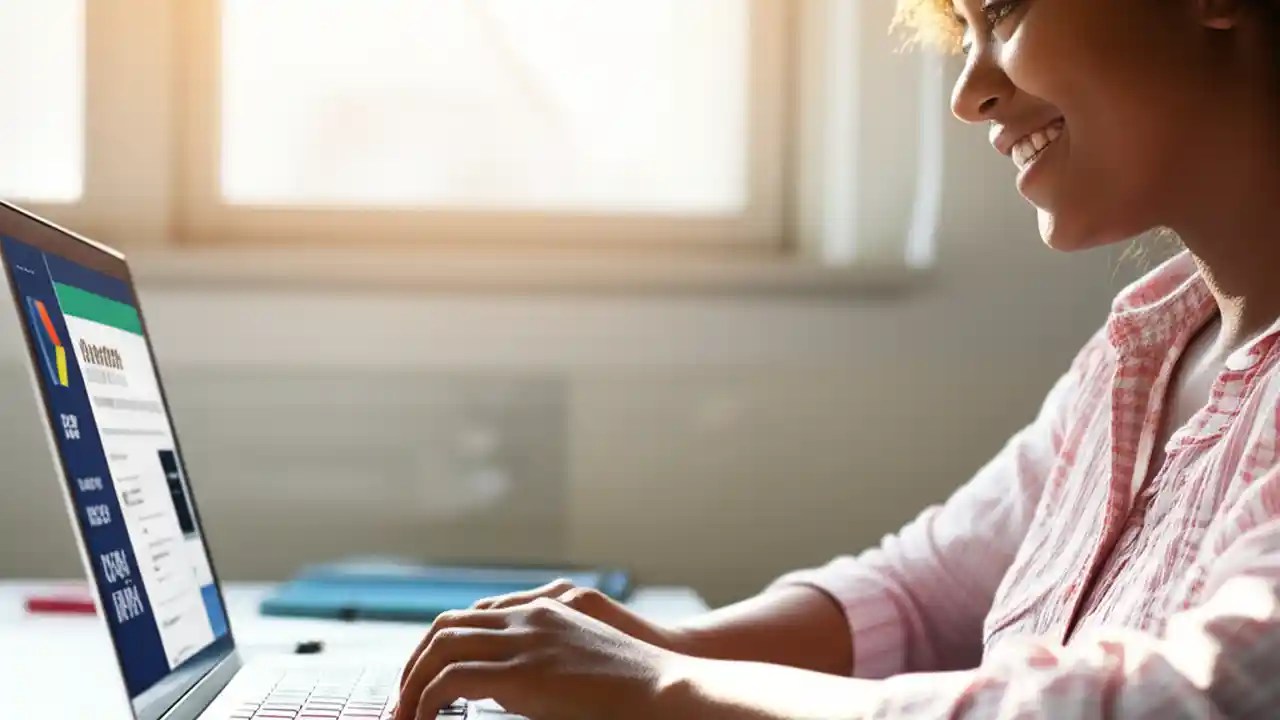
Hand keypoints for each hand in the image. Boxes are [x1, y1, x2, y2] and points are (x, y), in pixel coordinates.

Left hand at [394, 598, 678, 719]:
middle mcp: (529, 616)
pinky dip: (428, 700)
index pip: (473, 616)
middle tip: (403, 698)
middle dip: (416, 662)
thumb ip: (548, 660)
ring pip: (440, 647)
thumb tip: (513, 689)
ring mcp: (524, 641)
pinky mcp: (521, 674)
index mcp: (545, 610)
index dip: (442, 645)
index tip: (426, 676)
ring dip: (413, 682)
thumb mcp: (585, 657)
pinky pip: (452, 680)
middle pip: (447, 626)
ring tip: (406, 714)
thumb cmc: (638, 683)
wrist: (666, 687)